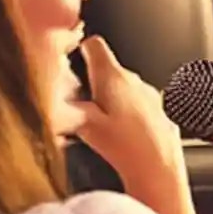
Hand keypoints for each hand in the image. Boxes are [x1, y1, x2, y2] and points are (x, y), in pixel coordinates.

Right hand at [74, 36, 184, 190]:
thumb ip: (65, 105)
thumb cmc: (125, 147)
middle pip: (108, 68)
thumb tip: (51, 96)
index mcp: (113, 77)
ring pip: (124, 88)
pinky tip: (121, 133)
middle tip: (77, 103)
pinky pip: (139, 104)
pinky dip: (127, 112)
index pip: (94, 45)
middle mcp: (135, 81)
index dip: (79, 49)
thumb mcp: (83, 125)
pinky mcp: (161, 112)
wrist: (160, 169)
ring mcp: (151, 96)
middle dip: (91, 81)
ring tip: (100, 124)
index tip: (70, 60)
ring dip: (110, 99)